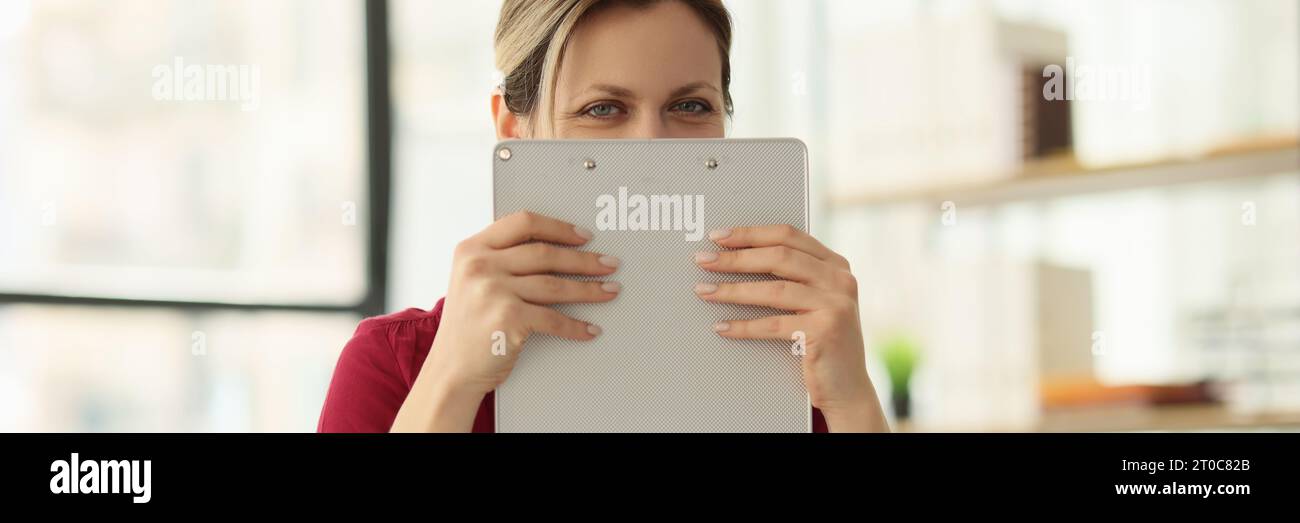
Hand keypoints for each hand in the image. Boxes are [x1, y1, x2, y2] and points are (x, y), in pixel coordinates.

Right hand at [392, 211, 620, 431]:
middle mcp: (480, 266)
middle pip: (545, 253)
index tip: (583, 236)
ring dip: (589, 289)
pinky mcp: (507, 319)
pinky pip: (553, 319)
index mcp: (471, 249)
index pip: (522, 223)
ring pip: (555, 285)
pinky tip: (590, 328)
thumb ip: (501, 260)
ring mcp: (492, 291)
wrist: (451, 370)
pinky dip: (576, 326)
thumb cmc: (467, 327)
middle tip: (609, 264)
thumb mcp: (472, 281)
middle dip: (584, 259)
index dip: (558, 228)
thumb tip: (556, 250)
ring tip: (610, 290)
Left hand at [693, 225, 888, 431]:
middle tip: (703, 260)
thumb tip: (736, 257)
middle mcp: (840, 280)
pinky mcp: (825, 332)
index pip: (788, 235)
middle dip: (736, 257)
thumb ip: (793, 277)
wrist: (847, 388)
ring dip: (733, 290)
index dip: (751, 234)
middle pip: (779, 257)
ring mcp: (835, 305)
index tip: (719, 237)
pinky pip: (774, 324)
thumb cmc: (822, 341)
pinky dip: (744, 326)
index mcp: (836, 265)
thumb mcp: (815, 301)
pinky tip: (722, 327)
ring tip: (705, 291)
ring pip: (774, 289)